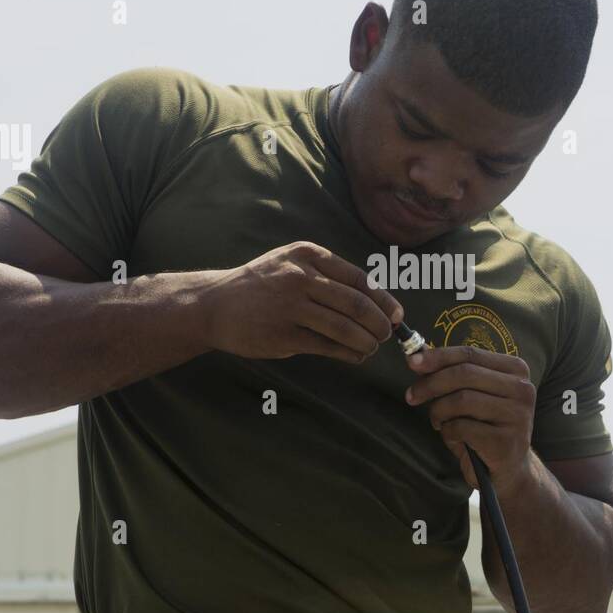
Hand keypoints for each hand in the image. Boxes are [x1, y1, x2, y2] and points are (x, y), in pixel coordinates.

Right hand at [200, 241, 402, 362]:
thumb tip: (374, 299)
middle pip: (356, 303)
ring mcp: (291, 307)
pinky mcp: (284, 335)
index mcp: (308, 255)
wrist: (215, 304)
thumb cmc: (261, 285)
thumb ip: (326, 275)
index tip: (397, 314)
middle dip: (379, 323)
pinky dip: (348, 353)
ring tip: (372, 347)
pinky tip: (355, 356)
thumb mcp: (291, 263)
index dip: (383, 299)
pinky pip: (327, 346)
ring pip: (345, 327)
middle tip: (387, 334)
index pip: (358, 278)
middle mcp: (301, 277)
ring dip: (366, 341)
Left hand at [403, 345, 535, 487]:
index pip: (470, 354)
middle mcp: (522, 389)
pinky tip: (453, 439)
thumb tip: (418, 358)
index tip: (412, 362)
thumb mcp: (472, 395)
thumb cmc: (485, 426)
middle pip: (464, 374)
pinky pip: (462, 427)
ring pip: (461, 400)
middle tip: (411, 396)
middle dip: (431, 384)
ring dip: (439, 411)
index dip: (438, 357)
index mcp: (516, 370)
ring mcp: (517, 415)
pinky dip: (448, 433)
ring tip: (438, 422)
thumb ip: (451, 374)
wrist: (507, 468)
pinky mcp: (506, 441)